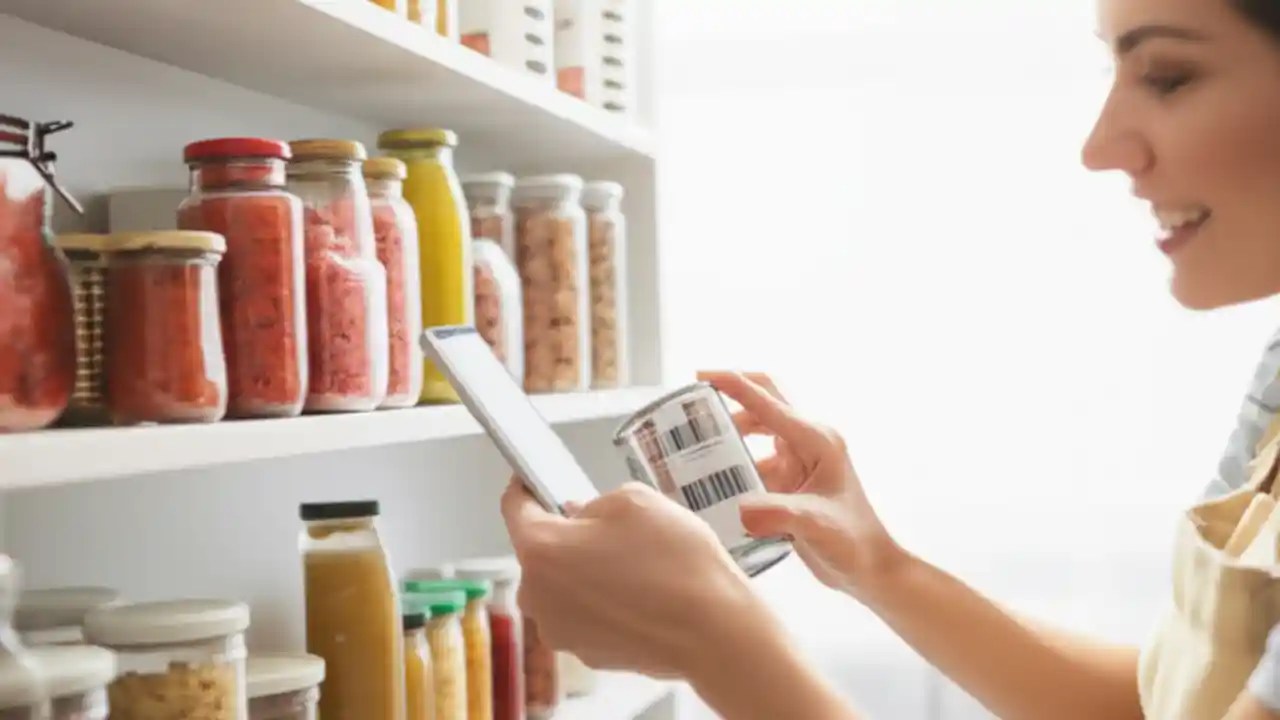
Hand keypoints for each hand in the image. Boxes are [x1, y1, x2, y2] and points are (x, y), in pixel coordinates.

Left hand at [501, 479, 774, 677]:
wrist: (714, 630)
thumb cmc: (676, 564)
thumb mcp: (633, 500)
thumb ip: (592, 502)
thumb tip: (580, 516)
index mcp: (541, 551)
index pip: (514, 508)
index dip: (526, 487)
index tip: (533, 480)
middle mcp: (539, 596)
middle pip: (540, 552)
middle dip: (567, 536)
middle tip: (609, 527)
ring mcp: (561, 630)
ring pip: (563, 586)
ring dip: (585, 571)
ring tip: (633, 564)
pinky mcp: (588, 654)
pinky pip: (585, 614)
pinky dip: (603, 601)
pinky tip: (640, 593)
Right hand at [698, 371, 904, 598]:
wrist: (870, 568)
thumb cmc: (853, 543)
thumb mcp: (817, 526)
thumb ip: (780, 515)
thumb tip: (740, 510)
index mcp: (816, 440)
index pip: (769, 403)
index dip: (734, 386)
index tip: (700, 378)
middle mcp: (808, 442)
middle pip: (766, 400)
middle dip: (731, 392)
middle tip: (692, 395)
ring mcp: (799, 460)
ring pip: (758, 429)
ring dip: (729, 428)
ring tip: (692, 436)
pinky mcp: (791, 480)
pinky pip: (755, 459)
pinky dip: (733, 462)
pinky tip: (710, 478)